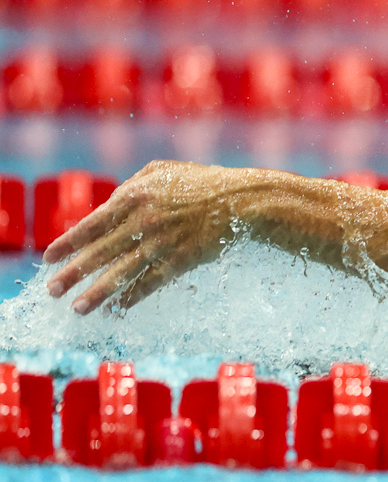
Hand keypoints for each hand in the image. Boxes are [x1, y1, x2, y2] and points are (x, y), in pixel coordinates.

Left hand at [43, 160, 257, 313]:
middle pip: (99, 252)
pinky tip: (118, 308)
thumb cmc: (204, 183)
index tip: (48, 258)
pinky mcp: (182, 260)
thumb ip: (131, 185)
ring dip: (98, 293)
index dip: (67, 243)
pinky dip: (133, 296)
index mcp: (134, 196)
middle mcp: (143, 221)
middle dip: (72, 273)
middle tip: (52, 290)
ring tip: (79, 309)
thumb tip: (108, 204)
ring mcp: (162, 242)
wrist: (244, 200)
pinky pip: (151, 282)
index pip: (91, 224)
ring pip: (122, 273)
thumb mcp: (162, 172)